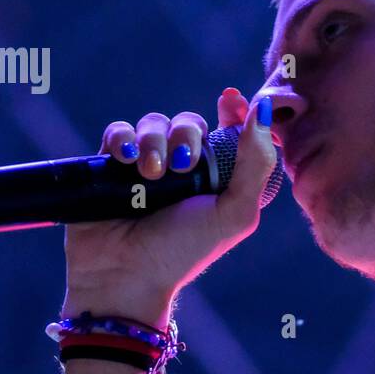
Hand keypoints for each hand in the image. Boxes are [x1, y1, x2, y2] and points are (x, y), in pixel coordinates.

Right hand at [62, 88, 275, 312]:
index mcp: (219, 180)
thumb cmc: (185, 251)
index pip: (229, 132)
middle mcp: (183, 171)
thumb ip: (257, 163)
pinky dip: (122, 138)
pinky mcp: (110, 167)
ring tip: (151, 174)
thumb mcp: (234, 212)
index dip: (232, 111)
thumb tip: (264, 110)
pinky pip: (118, 132)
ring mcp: (145, 167)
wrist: (124, 276)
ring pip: (153, 124)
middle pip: (189, 123)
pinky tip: (124, 158)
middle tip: (182, 164)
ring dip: (154, 141)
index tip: (229, 98)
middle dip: (187, 134)